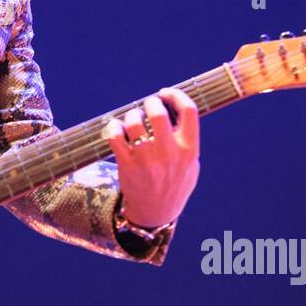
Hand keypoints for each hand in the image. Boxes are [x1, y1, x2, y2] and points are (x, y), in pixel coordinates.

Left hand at [104, 87, 200, 228]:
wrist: (155, 213)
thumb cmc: (174, 183)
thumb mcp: (191, 164)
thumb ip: (187, 139)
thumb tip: (174, 107)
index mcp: (189, 150)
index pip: (188, 111)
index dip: (176, 95)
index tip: (166, 93)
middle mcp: (169, 153)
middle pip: (157, 113)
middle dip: (150, 102)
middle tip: (148, 105)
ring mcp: (146, 160)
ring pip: (134, 122)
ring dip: (132, 114)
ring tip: (133, 119)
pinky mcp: (127, 165)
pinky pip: (115, 136)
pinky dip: (114, 127)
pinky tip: (117, 128)